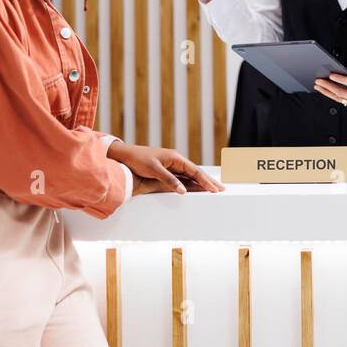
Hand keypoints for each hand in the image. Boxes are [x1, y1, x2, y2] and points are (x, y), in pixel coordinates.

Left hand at [107, 142, 224, 193]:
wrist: (125, 156)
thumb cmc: (138, 159)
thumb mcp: (153, 169)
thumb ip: (169, 180)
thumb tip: (183, 191)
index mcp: (175, 158)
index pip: (195, 171)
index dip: (205, 181)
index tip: (215, 189)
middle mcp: (176, 161)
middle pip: (196, 173)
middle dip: (209, 181)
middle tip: (222, 189)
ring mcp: (172, 166)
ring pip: (190, 176)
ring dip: (202, 183)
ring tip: (213, 190)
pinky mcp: (167, 171)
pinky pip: (182, 178)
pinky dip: (191, 184)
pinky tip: (197, 189)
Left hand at [314, 65, 346, 113]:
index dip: (340, 79)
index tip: (331, 75)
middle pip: (341, 92)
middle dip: (328, 86)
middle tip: (319, 81)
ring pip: (339, 99)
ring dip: (327, 92)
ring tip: (318, 86)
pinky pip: (344, 102)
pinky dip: (336, 96)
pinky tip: (328, 91)